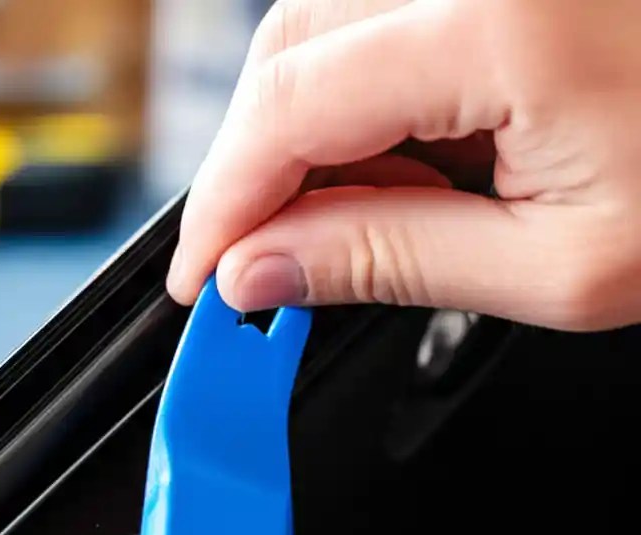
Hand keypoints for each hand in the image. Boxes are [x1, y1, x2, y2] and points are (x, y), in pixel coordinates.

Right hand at [169, 0, 640, 331]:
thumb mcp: (564, 264)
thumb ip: (386, 260)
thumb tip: (259, 273)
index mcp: (499, 26)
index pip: (288, 111)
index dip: (222, 206)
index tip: (201, 278)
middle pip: (286, 54)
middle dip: (253, 170)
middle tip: (266, 262)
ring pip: (320, 30)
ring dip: (305, 134)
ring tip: (357, 217)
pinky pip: (377, 20)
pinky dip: (358, 99)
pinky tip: (403, 162)